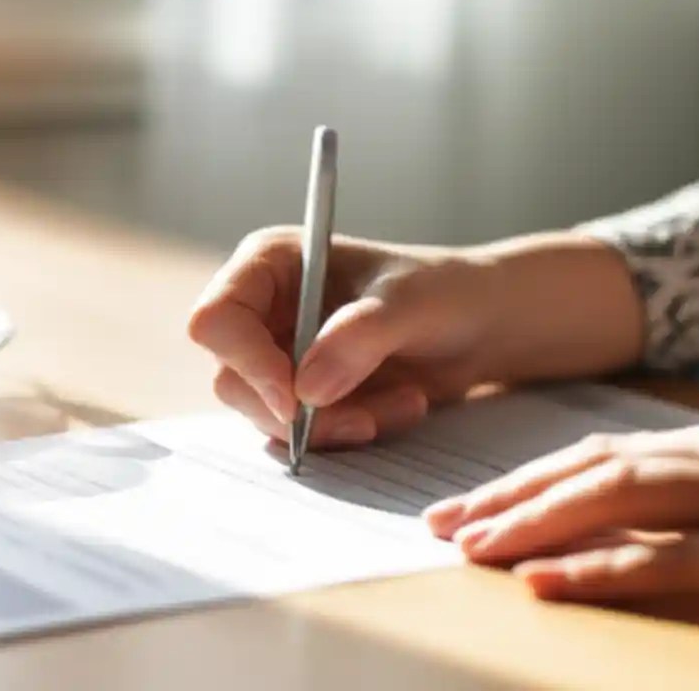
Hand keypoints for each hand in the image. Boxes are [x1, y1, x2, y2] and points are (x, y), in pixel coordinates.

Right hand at [188, 227, 505, 444]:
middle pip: (232, 379)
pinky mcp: (301, 394)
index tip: (295, 400)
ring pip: (265, 415)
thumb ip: (358, 337)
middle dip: (298, 410)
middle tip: (363, 420)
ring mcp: (278, 355)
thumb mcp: (410, 304)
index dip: (246, 362)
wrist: (481, 325)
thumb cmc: (445, 292)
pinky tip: (400, 408)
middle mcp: (262, 310)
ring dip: (334, 425)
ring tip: (404, 402)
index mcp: (269, 264)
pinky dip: (349, 432)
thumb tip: (306, 390)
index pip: (216, 319)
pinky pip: (300, 434)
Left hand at [425, 408, 698, 613]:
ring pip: (625, 498)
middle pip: (600, 465)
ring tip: (469, 547)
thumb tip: (643, 528)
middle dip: (513, 494)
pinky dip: (605, 569)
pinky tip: (547, 581)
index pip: (614, 450)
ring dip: (537, 522)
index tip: (474, 500)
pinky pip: (682, 561)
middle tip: (442, 522)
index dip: (535, 475)